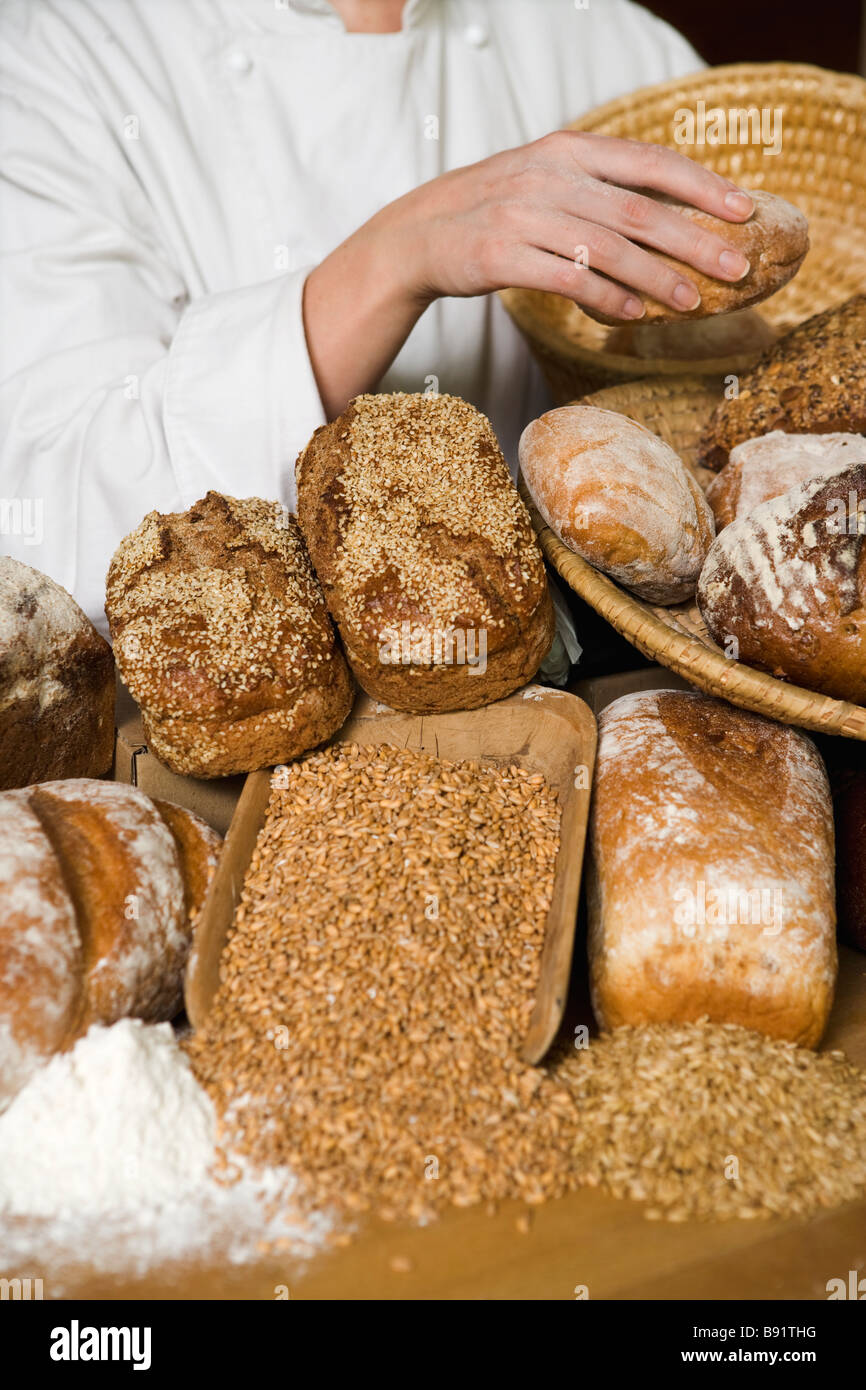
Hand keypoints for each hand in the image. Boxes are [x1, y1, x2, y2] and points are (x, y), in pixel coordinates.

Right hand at [389, 130, 753, 319]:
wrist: (418, 233)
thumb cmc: (497, 212)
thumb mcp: (548, 182)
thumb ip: (602, 191)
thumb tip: (673, 221)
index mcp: (569, 149)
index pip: (650, 162)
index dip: (702, 186)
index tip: (744, 210)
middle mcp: (549, 176)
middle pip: (637, 210)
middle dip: (693, 241)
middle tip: (735, 268)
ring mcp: (522, 216)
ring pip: (607, 248)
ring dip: (656, 278)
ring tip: (691, 303)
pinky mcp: (498, 256)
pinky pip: (565, 278)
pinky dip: (604, 297)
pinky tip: (633, 314)